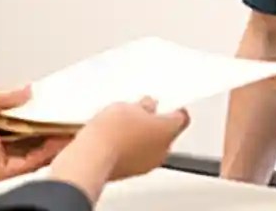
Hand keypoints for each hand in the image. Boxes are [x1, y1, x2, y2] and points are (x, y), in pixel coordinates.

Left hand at [0, 86, 69, 181]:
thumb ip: (7, 96)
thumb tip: (27, 89)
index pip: (21, 120)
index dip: (39, 115)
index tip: (56, 108)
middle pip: (29, 136)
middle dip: (48, 129)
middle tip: (68, 119)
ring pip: (32, 152)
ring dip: (51, 143)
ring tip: (69, 130)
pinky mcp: (0, 172)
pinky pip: (27, 163)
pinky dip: (44, 155)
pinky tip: (56, 143)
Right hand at [69, 98, 190, 180]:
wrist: (93, 156)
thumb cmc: (113, 131)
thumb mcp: (129, 107)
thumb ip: (144, 106)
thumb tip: (148, 106)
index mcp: (168, 130)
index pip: (182, 117)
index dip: (175, 108)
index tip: (167, 104)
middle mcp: (163, 149)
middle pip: (167, 133)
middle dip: (156, 123)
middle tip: (141, 112)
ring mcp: (148, 163)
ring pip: (152, 146)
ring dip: (143, 137)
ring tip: (124, 125)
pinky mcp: (132, 171)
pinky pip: (138, 157)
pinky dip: (131, 149)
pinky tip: (117, 139)